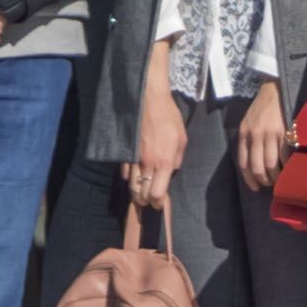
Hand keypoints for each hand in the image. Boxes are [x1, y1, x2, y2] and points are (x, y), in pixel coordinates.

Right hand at [128, 82, 185, 212]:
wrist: (149, 101)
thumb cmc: (169, 118)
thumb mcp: (181, 139)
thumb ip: (176, 159)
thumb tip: (171, 170)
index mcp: (164, 163)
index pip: (157, 193)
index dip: (157, 203)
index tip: (158, 205)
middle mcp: (148, 164)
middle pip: (142, 193)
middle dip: (145, 201)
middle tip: (149, 202)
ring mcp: (134, 158)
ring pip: (131, 185)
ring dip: (136, 193)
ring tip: (140, 195)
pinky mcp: (125, 152)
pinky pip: (125, 172)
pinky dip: (128, 178)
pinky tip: (133, 178)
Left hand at [235, 81, 291, 192]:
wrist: (275, 89)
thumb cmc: (261, 108)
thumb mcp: (248, 122)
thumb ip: (248, 140)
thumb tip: (253, 165)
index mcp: (244, 133)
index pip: (244, 163)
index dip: (250, 179)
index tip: (256, 188)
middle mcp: (256, 135)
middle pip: (258, 167)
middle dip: (264, 180)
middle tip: (271, 184)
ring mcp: (271, 134)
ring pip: (272, 164)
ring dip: (276, 176)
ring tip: (280, 178)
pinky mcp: (286, 131)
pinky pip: (285, 155)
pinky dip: (287, 165)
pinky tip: (289, 167)